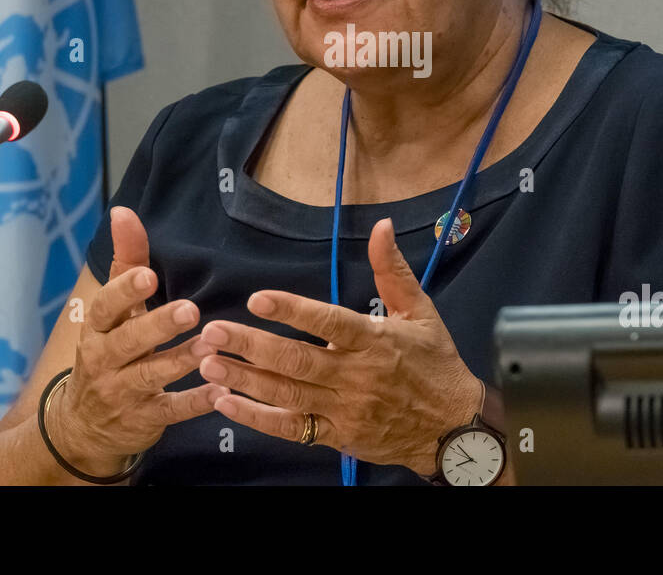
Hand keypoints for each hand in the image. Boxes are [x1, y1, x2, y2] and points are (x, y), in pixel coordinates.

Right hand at [51, 206, 227, 471]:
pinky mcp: (144, 420)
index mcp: (98, 328)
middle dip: (157, 326)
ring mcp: (123, 393)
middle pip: (129, 342)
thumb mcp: (112, 312)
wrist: (82, 427)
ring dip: (181, 360)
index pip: (106, 307)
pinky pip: (171, 411)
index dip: (124, 291)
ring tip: (210, 346)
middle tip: (190, 310)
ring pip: (151, 376)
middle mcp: (105, 360)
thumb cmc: (108, 351)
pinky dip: (195, 403)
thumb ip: (125, 262)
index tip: (147, 275)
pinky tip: (221, 391)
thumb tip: (124, 211)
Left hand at [198, 217, 481, 476]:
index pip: (329, 323)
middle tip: (213, 332)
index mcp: (376, 341)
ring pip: (288, 394)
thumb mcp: (421, 312)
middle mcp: (357, 375)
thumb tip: (381, 226)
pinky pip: (292, 428)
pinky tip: (225, 402)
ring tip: (209, 363)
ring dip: (245, 379)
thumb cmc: (435, 363)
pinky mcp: (337, 435)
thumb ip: (392, 270)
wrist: (453, 427)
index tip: (258, 299)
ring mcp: (345, 409)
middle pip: (298, 360)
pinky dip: (256, 418)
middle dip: (251, 346)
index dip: (292, 310)